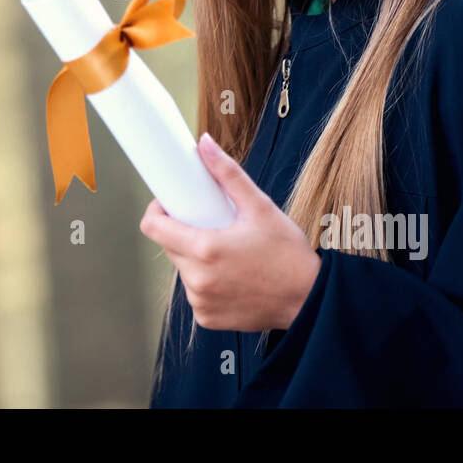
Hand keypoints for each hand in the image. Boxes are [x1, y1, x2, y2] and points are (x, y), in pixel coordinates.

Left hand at [139, 132, 321, 331]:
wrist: (309, 299)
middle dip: (183, 232)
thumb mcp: (260, 207)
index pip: (153, 228)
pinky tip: (230, 276)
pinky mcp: (207, 319)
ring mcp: (201, 302)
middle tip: (211, 224)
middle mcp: (197, 280)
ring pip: (183, 270)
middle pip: (169, 246)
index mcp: (204, 250)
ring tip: (226, 252)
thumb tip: (204, 144)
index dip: (157, 211)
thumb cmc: (288, 253)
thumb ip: (228, 174)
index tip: (171, 205)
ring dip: (195, 258)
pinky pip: (195, 292)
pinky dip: (206, 282)